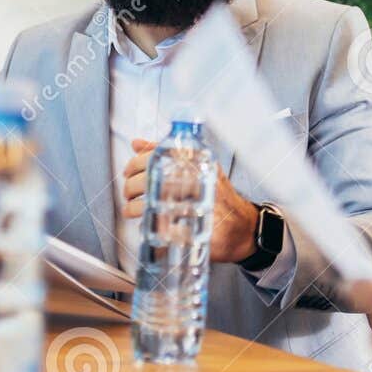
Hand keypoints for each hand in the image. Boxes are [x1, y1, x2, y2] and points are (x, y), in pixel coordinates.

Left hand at [122, 139, 259, 263]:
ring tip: (133, 210)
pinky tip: (150, 223)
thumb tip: (137, 143)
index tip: (129, 172)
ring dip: (135, 208)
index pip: (156, 156)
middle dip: (131, 187)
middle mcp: (198, 181)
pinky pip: (163, 227)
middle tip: (129, 194)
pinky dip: (151, 226)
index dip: (135, 164)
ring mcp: (198, 205)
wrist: (243, 227)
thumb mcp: (197, 167)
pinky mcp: (197, 228)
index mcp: (197, 163)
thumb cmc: (217, 196)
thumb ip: (166, 152)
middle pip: (149, 179)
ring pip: (151, 203)